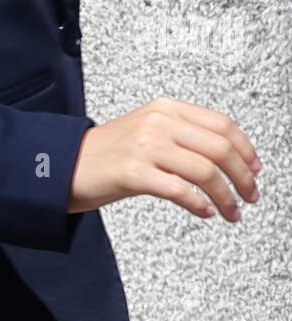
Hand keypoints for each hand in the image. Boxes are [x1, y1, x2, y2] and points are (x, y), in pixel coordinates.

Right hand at [68, 97, 261, 220]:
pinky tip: (205, 212)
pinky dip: (200, 204)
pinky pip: (180, 190)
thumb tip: (228, 155)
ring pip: (205, 171)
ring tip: (231, 212)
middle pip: (219, 148)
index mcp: (166, 107)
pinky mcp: (133, 172)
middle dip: (243, 177)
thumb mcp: (149, 129)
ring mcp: (145, 146)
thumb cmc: (111, 151)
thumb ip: (183, 134)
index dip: (246, 149)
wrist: (66, 162)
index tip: (255, 169)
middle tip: (250, 196)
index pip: (221, 124)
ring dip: (226, 197)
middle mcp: (158, 122)